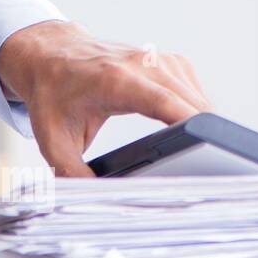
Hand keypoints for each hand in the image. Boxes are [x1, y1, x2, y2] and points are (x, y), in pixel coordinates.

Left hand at [0, 21, 210, 175]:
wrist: (48, 56)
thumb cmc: (51, 94)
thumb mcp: (54, 141)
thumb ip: (73, 174)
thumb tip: (95, 201)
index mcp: (115, 81)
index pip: (165, 102)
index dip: (191, 124)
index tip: (209, 147)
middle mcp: (141, 64)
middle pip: (191, 102)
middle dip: (203, 136)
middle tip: (202, 170)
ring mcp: (158, 59)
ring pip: (198, 97)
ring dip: (201, 125)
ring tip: (192, 152)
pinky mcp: (166, 61)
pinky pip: (194, 89)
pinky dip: (194, 110)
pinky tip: (184, 126)